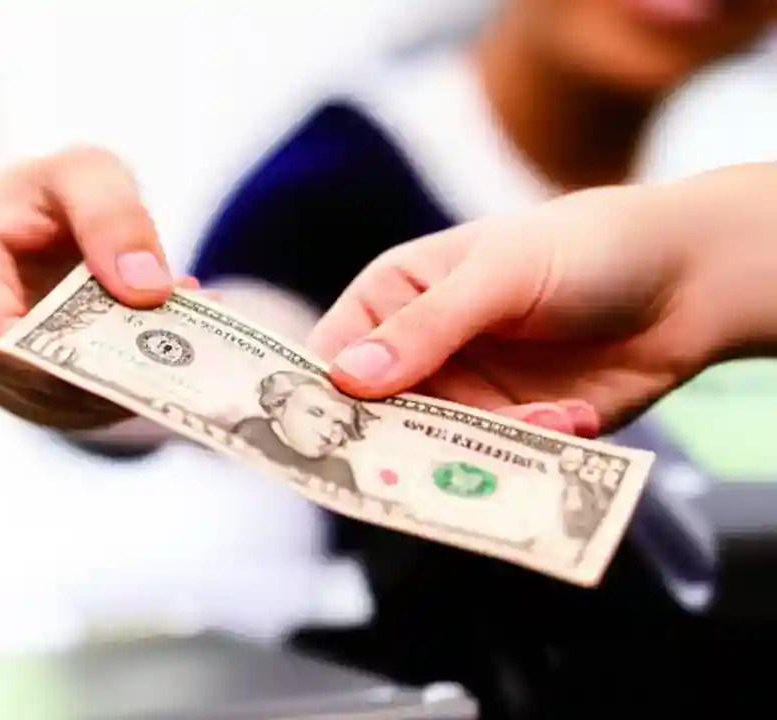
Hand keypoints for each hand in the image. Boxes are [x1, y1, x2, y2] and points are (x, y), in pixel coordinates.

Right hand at [0, 146, 188, 428]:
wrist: (19, 220)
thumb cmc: (44, 191)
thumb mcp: (84, 172)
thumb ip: (114, 217)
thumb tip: (146, 290)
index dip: (62, 356)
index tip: (136, 343)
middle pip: (27, 381)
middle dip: (109, 367)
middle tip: (184, 342)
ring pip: (52, 404)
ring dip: (121, 381)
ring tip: (180, 338)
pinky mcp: (1, 392)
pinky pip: (62, 410)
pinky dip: (115, 389)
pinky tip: (156, 352)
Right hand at [306, 166, 776, 436]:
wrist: (689, 280)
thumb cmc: (584, 247)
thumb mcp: (500, 273)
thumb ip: (428, 326)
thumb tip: (349, 379)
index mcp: (393, 300)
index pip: (330, 355)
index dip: (316, 395)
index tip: (318, 435)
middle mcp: (420, 356)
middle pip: (376, 420)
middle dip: (398, 444)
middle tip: (423, 460)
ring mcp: (466, 397)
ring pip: (436, 451)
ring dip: (480, 449)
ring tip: (544, 416)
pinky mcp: (516, 433)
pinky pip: (497, 465)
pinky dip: (531, 452)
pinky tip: (574, 416)